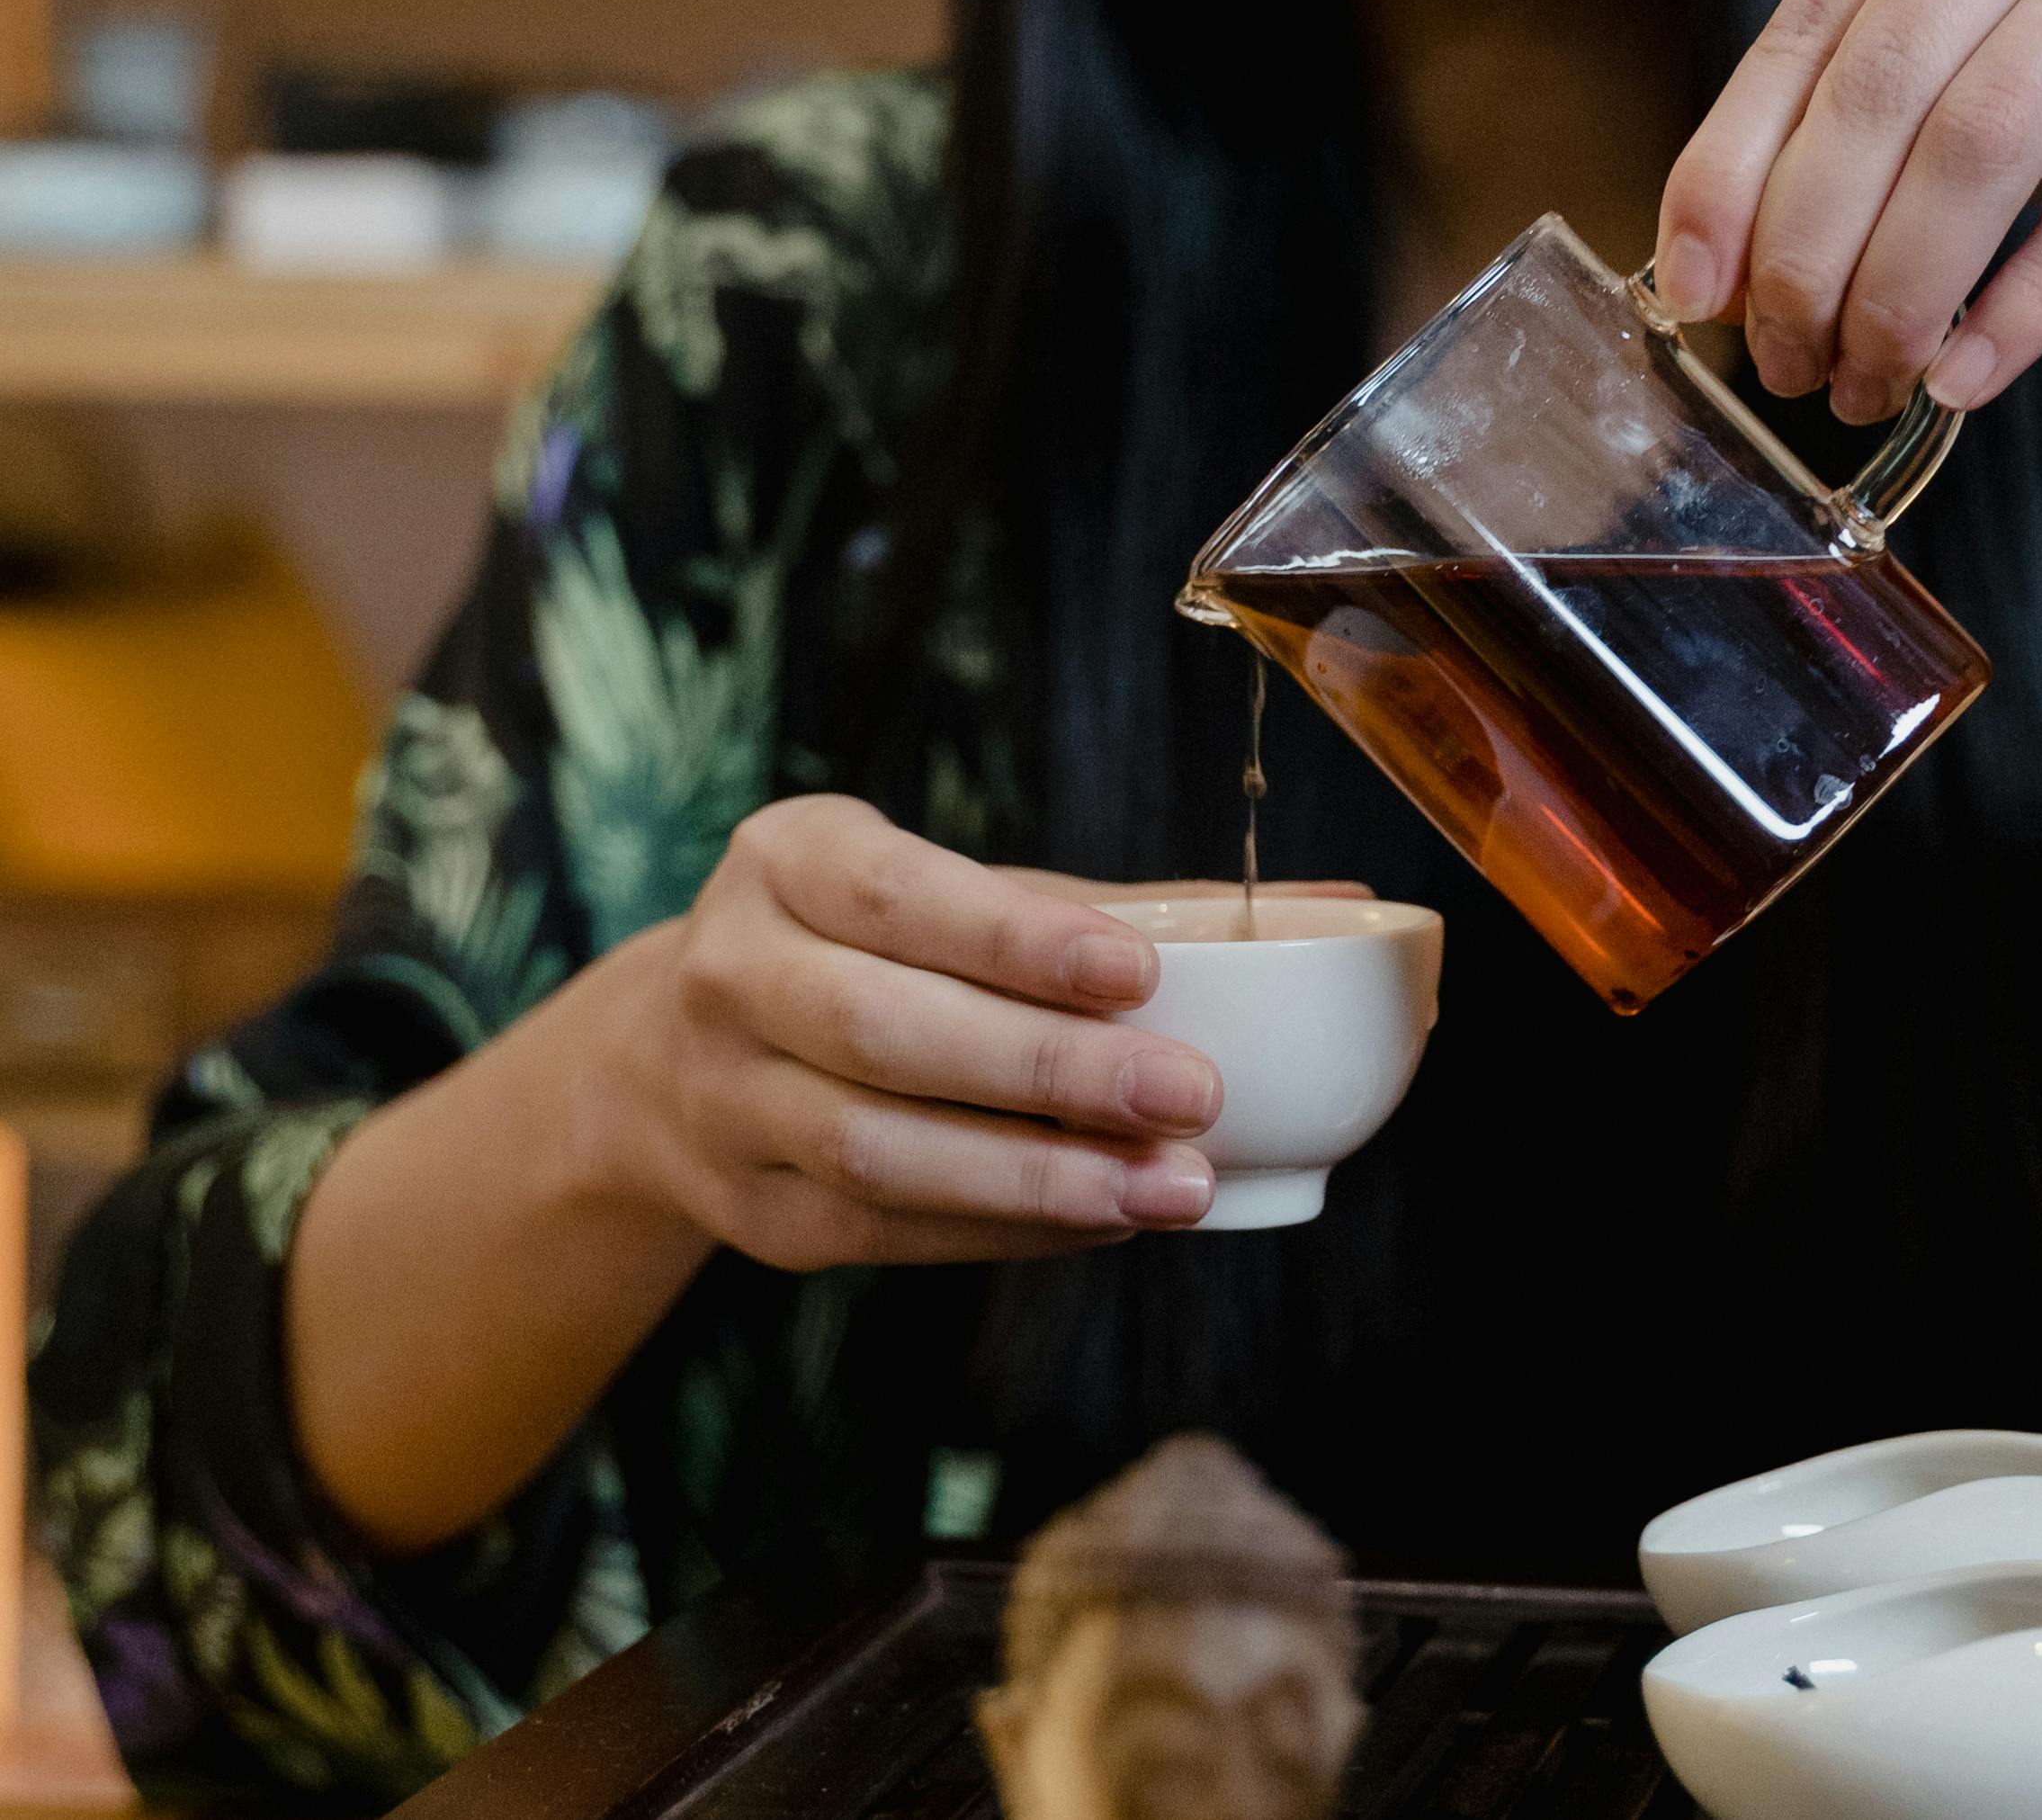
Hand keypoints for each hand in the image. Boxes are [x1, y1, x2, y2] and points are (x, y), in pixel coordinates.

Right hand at [582, 796, 1229, 1271]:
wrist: (666, 1059)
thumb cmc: (862, 948)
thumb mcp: (936, 889)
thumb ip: (1101, 909)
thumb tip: (1324, 911)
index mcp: (784, 862)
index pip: (897, 896)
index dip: (1016, 937)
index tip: (1140, 970)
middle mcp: (731, 975)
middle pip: (887, 1031)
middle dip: (1048, 1071)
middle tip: (1191, 1093)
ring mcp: (727, 1103)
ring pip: (879, 1151)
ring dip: (1037, 1178)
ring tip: (1170, 1186)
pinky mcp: (753, 1212)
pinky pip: (886, 1231)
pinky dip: (1004, 1230)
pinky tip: (1102, 1221)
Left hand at [1656, 0, 2041, 422]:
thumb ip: (1864, 58)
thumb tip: (1717, 253)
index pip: (1810, 23)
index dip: (1732, 167)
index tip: (1689, 286)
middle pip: (1881, 86)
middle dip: (1810, 249)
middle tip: (1785, 359)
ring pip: (1980, 137)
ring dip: (1901, 285)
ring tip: (1863, 381)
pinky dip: (2024, 299)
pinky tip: (1963, 373)